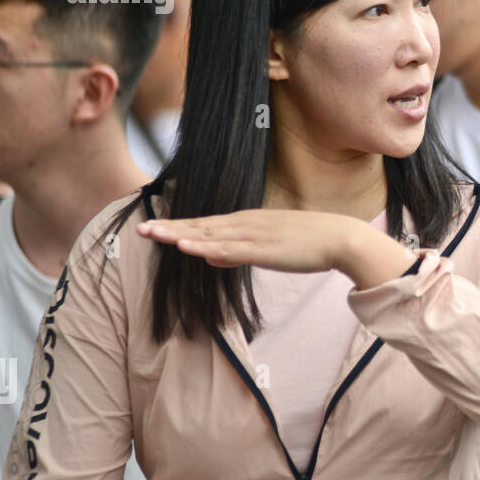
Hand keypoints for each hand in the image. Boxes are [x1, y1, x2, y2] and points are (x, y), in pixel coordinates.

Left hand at [136, 209, 360, 273]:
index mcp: (247, 222)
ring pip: (209, 235)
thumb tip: (211, 258)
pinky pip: (228, 249)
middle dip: (169, 228)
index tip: (154, 227)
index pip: (205, 225)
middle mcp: (245, 223)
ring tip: (152, 234)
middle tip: (139, 229)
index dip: (179, 226)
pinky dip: (205, 247)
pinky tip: (186, 247)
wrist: (340, 238)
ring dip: (179, 235)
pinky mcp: (263, 248)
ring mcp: (253, 234)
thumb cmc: (308, 243)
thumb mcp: (267, 247)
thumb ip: (237, 252)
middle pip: (200, 227)